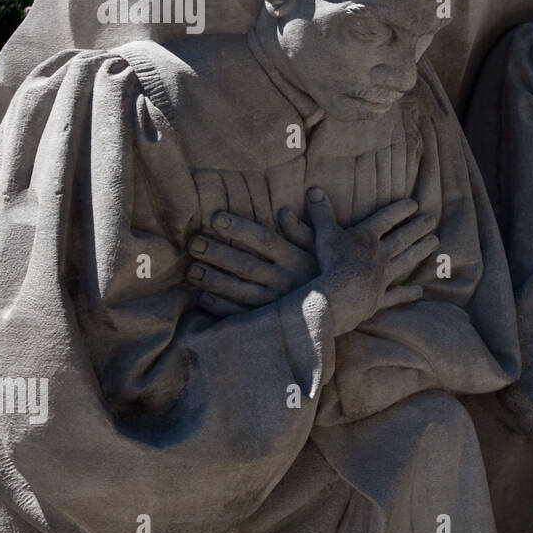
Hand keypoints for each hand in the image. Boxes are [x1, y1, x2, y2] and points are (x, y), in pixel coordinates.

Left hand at [187, 207, 319, 316]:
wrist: (341, 311)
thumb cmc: (327, 273)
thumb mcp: (324, 249)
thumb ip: (303, 229)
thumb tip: (284, 210)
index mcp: (297, 259)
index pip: (265, 239)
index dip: (240, 228)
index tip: (216, 217)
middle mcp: (287, 281)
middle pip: (247, 265)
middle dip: (218, 254)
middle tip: (194, 243)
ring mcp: (278, 304)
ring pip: (241, 291)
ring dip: (214, 281)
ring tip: (192, 270)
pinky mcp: (271, 323)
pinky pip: (243, 317)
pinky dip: (222, 309)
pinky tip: (203, 298)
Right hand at [305, 189, 438, 333]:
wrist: (338, 297)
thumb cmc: (331, 263)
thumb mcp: (324, 234)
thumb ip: (321, 213)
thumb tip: (314, 190)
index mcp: (367, 238)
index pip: (386, 219)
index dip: (399, 210)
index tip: (414, 203)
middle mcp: (380, 255)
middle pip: (402, 238)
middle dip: (417, 227)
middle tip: (432, 220)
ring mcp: (382, 277)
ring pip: (405, 261)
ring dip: (420, 251)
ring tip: (435, 242)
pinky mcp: (379, 297)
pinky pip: (396, 295)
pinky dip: (407, 293)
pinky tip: (419, 292)